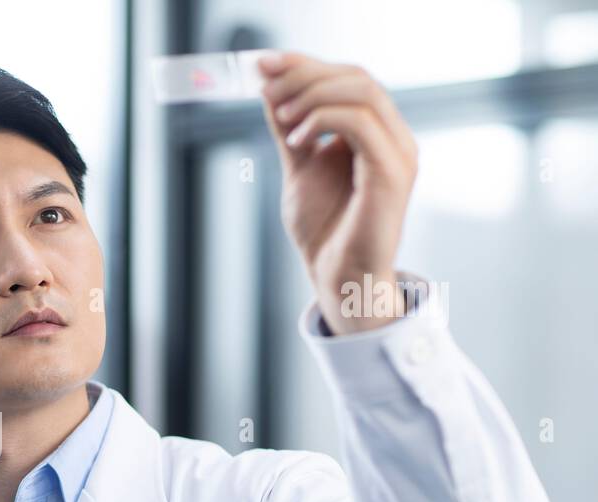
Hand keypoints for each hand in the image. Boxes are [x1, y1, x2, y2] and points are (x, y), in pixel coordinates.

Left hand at [257, 52, 417, 334]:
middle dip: (305, 73)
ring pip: (363, 91)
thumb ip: (289, 128)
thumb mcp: (299, 167)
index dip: (305, 64)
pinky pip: (361, 124)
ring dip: (312, 95)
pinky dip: (322, 121)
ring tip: (280, 116)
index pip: (348, 77)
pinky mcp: (392, 172)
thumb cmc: (324, 231)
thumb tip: (268, 87)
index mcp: (376, 132)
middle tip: (265, 86)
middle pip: (357, 76)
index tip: (262, 64)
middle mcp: (394, 136)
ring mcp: (398, 152)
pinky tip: (296, 141)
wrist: (337, 278)